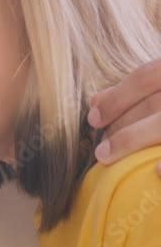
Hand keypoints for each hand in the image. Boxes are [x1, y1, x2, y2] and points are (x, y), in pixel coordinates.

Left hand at [88, 59, 160, 174]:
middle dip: (121, 124)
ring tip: (104, 156)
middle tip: (99, 147)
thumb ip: (136, 90)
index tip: (92, 119)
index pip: (148, 76)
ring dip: (131, 140)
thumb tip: (95, 102)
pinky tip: (154, 171)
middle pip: (154, 102)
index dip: (117, 97)